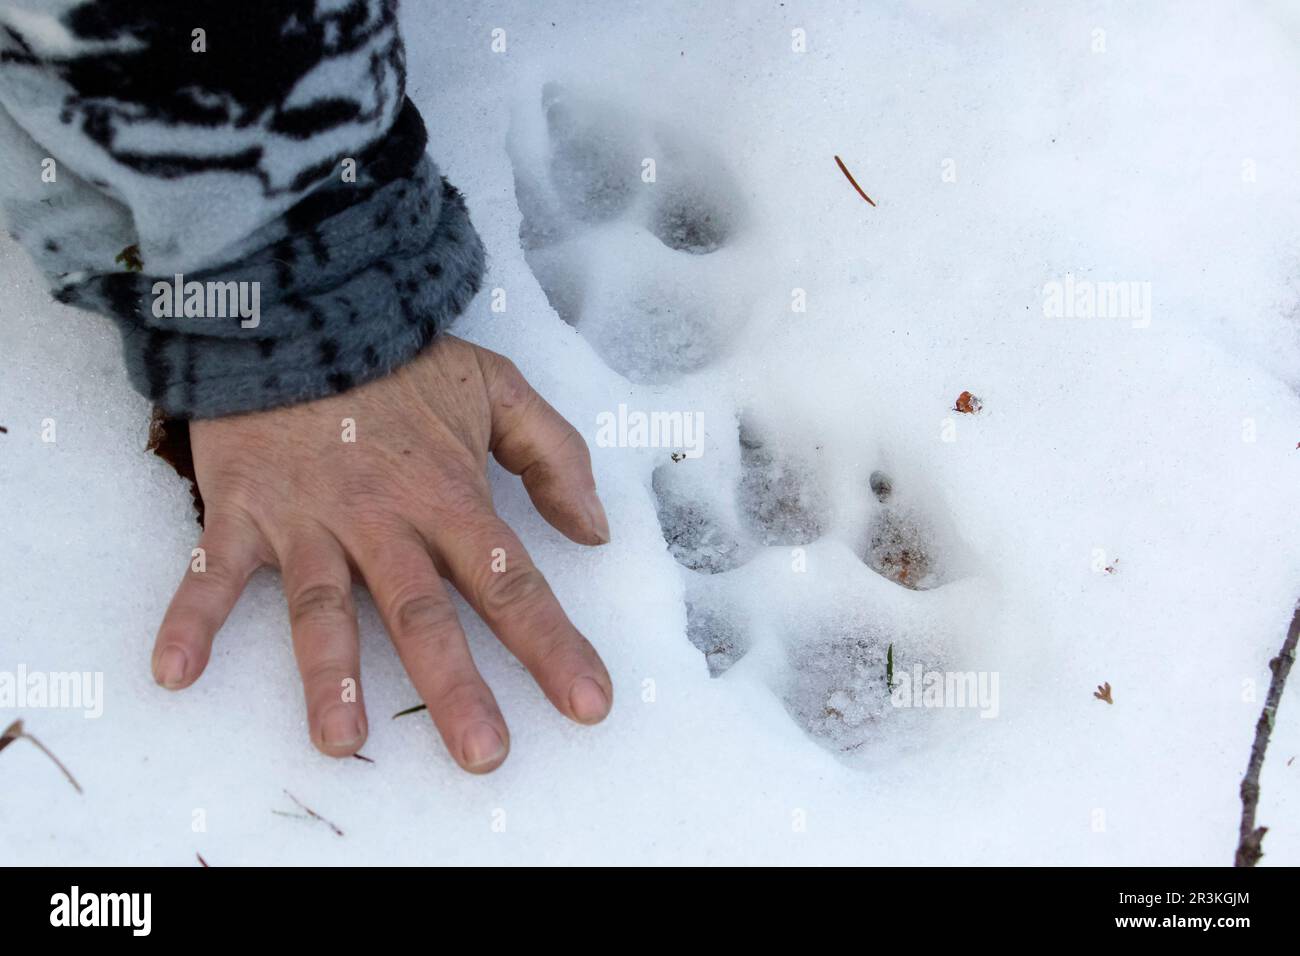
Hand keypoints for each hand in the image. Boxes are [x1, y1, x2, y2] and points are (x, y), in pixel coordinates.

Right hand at [151, 335, 612, 772]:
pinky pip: (211, 568)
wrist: (305, 305)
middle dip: (454, 687)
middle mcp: (384, 519)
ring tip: (341, 741)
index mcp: (450, 496)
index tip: (589, 704)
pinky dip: (190, 616)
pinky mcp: (243, 508)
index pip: (510, 582)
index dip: (553, 644)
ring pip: (322, 607)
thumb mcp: (499, 389)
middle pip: (423, 614)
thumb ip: (554, 457)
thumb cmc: (405, 358)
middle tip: (482, 755)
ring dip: (329, 675)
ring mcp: (309, 518)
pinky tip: (175, 671)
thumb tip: (597, 531)